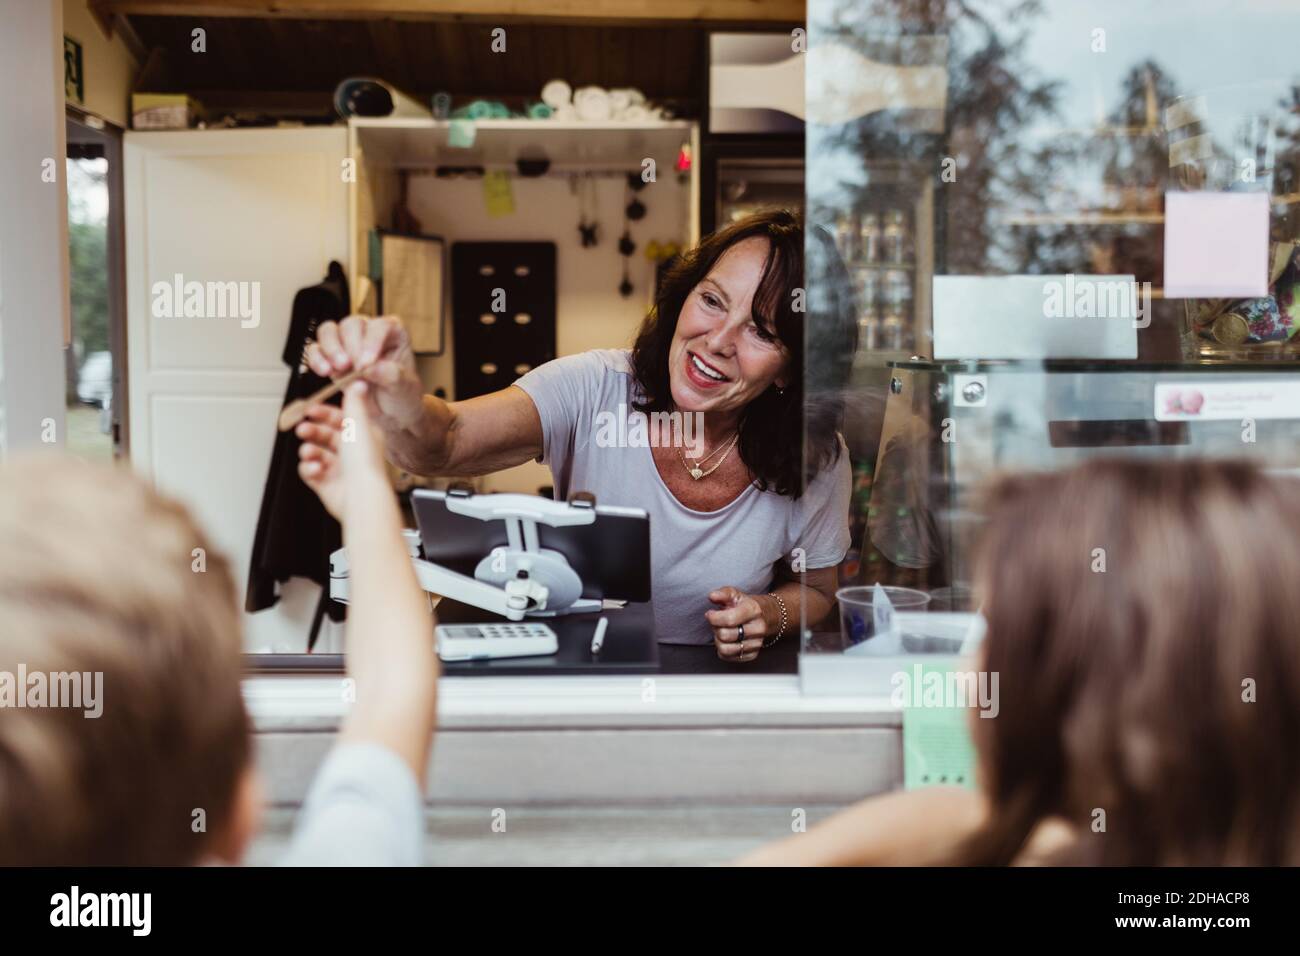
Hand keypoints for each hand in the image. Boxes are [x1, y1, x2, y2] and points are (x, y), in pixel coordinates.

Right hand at [297, 381, 388, 521]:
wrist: (361, 497)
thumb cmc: (364, 463)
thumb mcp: (359, 424)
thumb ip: (354, 402)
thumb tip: (358, 383)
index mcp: (363, 436)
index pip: (340, 419)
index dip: (324, 413)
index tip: (310, 408)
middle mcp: (352, 452)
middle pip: (325, 435)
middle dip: (312, 431)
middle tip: (302, 429)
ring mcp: (340, 469)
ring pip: (316, 453)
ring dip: (309, 450)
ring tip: (309, 452)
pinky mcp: (328, 485)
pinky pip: (310, 472)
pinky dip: (309, 469)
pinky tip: (315, 469)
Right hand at [303, 315, 424, 434]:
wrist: (388, 414)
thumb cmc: (401, 395)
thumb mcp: (404, 388)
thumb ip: (391, 375)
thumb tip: (372, 367)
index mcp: (394, 333)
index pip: (380, 327)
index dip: (372, 342)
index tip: (368, 363)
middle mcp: (368, 333)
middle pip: (351, 325)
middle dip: (350, 346)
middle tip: (353, 368)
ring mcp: (346, 343)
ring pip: (329, 331)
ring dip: (330, 349)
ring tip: (338, 368)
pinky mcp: (330, 356)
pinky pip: (316, 349)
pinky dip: (316, 359)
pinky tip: (325, 371)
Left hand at [706, 587, 774, 662]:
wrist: (767, 616)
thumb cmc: (747, 606)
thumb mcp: (736, 594)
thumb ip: (723, 593)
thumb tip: (712, 596)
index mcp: (753, 610)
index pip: (729, 619)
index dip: (714, 618)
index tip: (710, 614)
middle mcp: (758, 628)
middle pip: (725, 635)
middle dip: (716, 628)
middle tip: (717, 623)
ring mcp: (757, 643)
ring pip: (725, 649)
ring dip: (718, 641)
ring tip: (722, 631)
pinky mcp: (753, 654)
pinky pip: (728, 657)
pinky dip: (723, 650)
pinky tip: (727, 640)